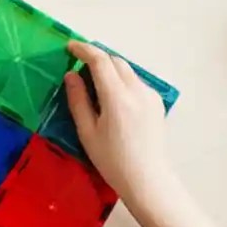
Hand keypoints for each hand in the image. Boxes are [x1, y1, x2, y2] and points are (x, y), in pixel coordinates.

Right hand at [65, 42, 172, 202]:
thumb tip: (71, 75)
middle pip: (116, 61)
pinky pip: (136, 82)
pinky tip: (113, 98)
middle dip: (97, 58)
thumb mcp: (87, 132)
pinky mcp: (156, 103)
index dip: (84, 50)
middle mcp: (137, 91)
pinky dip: (121, 80)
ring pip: (127, 70)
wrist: (147, 179)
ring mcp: (150, 96)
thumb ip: (78, 100)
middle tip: (79, 65)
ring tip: (94, 82)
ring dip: (110, 69)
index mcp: (117, 98)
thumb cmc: (112, 160)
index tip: (70, 47)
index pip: (100, 61)